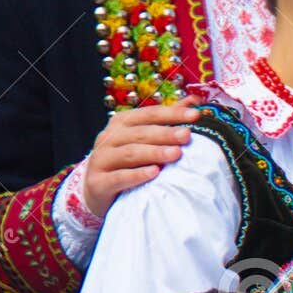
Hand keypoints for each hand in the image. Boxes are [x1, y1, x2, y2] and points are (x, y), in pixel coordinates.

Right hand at [81, 97, 201, 217]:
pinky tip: (154, 173)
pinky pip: (119, 177)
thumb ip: (167, 120)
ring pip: (130, 153)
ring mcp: (101, 159)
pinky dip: (137, 175)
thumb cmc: (126, 162)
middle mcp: (109, 138)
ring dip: (154, 153)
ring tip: (176, 154)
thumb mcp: (143, 139)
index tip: (196, 115)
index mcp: (122, 124)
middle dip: (165, 133)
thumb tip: (194, 101)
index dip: (172, 113)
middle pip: (140, 133)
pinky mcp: (99, 182)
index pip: (149, 114)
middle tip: (187, 135)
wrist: (96, 190)